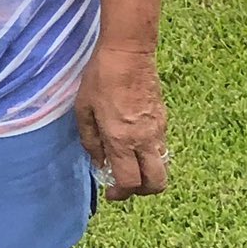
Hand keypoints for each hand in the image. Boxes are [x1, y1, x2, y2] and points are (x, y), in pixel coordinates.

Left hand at [75, 44, 169, 200]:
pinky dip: (150, 153)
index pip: (130, 182)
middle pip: (156, 183)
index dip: (120, 194)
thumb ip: (91, 141)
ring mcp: (158, 130)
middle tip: (126, 184)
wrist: (128, 53)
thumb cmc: (100, 79)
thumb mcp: (83, 110)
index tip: (111, 193)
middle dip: (142, 191)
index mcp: (121, 140)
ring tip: (129, 163)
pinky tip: (134, 141)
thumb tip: (99, 163)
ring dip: (148, 173)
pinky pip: (161, 146)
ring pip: (162, 166)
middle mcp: (144, 140)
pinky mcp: (163, 119)